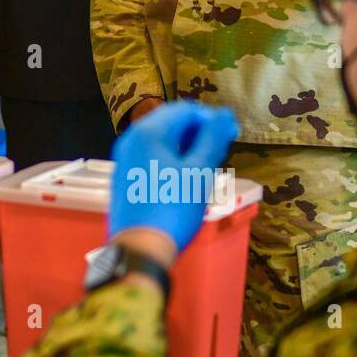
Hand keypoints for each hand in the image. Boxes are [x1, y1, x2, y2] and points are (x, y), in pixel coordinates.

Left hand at [107, 100, 239, 253]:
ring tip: (207, 164)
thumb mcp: (199, 171)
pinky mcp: (125, 175)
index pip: (185, 110)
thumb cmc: (174, 206)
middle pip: (171, 122)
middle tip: (221, 150)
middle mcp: (131, 138)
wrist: (140, 246)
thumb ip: (212, 138)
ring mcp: (125, 158)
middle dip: (198, 132)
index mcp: (148, 132)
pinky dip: (171, 158)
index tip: (232, 134)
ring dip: (186, 146)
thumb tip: (225, 113)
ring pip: (161, 140)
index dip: (211, 118)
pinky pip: (151, 156)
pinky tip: (186, 176)